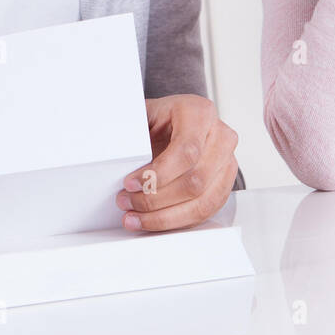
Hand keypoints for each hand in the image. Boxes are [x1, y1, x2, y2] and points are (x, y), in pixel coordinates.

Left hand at [117, 96, 238, 230]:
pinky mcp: (225, 183)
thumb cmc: (159, 118)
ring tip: (135, 218)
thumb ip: (131, 130)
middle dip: (156, 199)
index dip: (157, 174)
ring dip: (165, 217)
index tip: (130, 184)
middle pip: (195, 181)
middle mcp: (220, 136)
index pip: (186, 151)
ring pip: (202, 202)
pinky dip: (176, 221)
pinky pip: (205, 212)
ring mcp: (227, 161)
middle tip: (126, 202)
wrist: (177, 121)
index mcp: (200, 113)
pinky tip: (153, 221)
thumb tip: (107, 150)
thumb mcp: (143, 114)